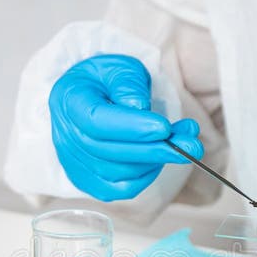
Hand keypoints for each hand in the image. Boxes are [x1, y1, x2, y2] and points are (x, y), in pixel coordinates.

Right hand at [49, 54, 202, 200]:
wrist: (92, 95)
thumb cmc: (107, 80)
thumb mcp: (120, 67)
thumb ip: (129, 85)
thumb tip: (140, 111)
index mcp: (70, 101)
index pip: (97, 122)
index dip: (132, 128)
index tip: (164, 127)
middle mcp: (66, 135)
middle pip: (109, 153)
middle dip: (155, 150)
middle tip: (191, 145)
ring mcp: (73, 161)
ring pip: (117, 173)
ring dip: (156, 162)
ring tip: (183, 144)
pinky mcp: (87, 180)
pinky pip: (118, 189)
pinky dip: (145, 177)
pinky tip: (160, 159)